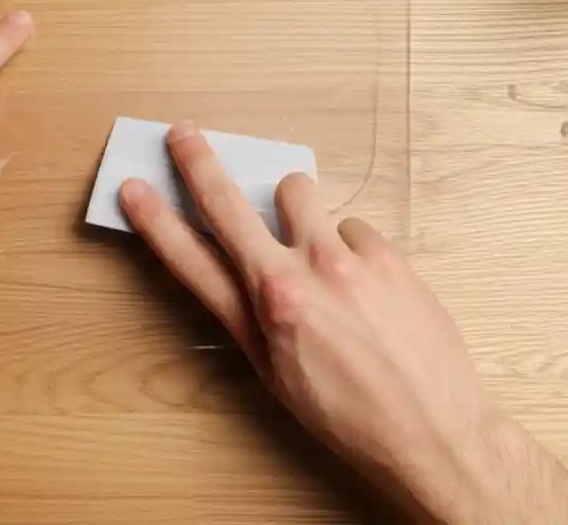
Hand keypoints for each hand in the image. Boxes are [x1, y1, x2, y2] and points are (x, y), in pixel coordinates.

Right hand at [118, 122, 567, 523]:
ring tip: (313, 244)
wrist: (434, 433)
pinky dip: (351, 246)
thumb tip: (239, 265)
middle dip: (200, 163)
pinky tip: (366, 285)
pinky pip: (352, 225)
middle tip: (184, 135)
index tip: (133, 187)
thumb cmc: (350, 417)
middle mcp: (294, 281)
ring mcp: (342, 261)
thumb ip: (251, 314)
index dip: (155, 220)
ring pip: (298, 191)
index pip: (190, 258)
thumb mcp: (278, 375)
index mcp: (259, 319)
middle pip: (230, 204)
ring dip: (295, 206)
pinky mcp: (384, 254)